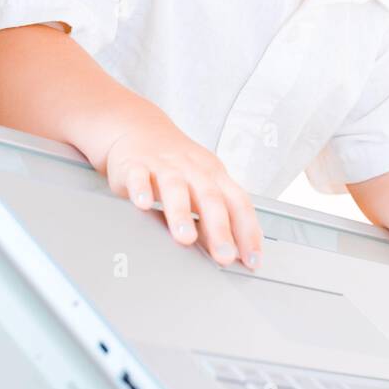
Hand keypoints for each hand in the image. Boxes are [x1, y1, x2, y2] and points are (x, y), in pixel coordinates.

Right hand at [104, 125, 263, 271]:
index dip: (248, 231)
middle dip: (219, 228)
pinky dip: (141, 189)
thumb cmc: (177, 165)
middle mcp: (193, 170)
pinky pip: (139, 176)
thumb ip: (214, 218)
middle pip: (210, 198)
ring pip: (176, 188)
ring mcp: (165, 166)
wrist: (141, 129)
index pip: (239, 203)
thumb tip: (231, 253)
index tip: (252, 259)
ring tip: (185, 237)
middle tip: (224, 255)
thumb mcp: (201, 187)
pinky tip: (143, 204)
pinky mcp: (136, 165)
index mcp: (215, 176)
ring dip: (181, 213)